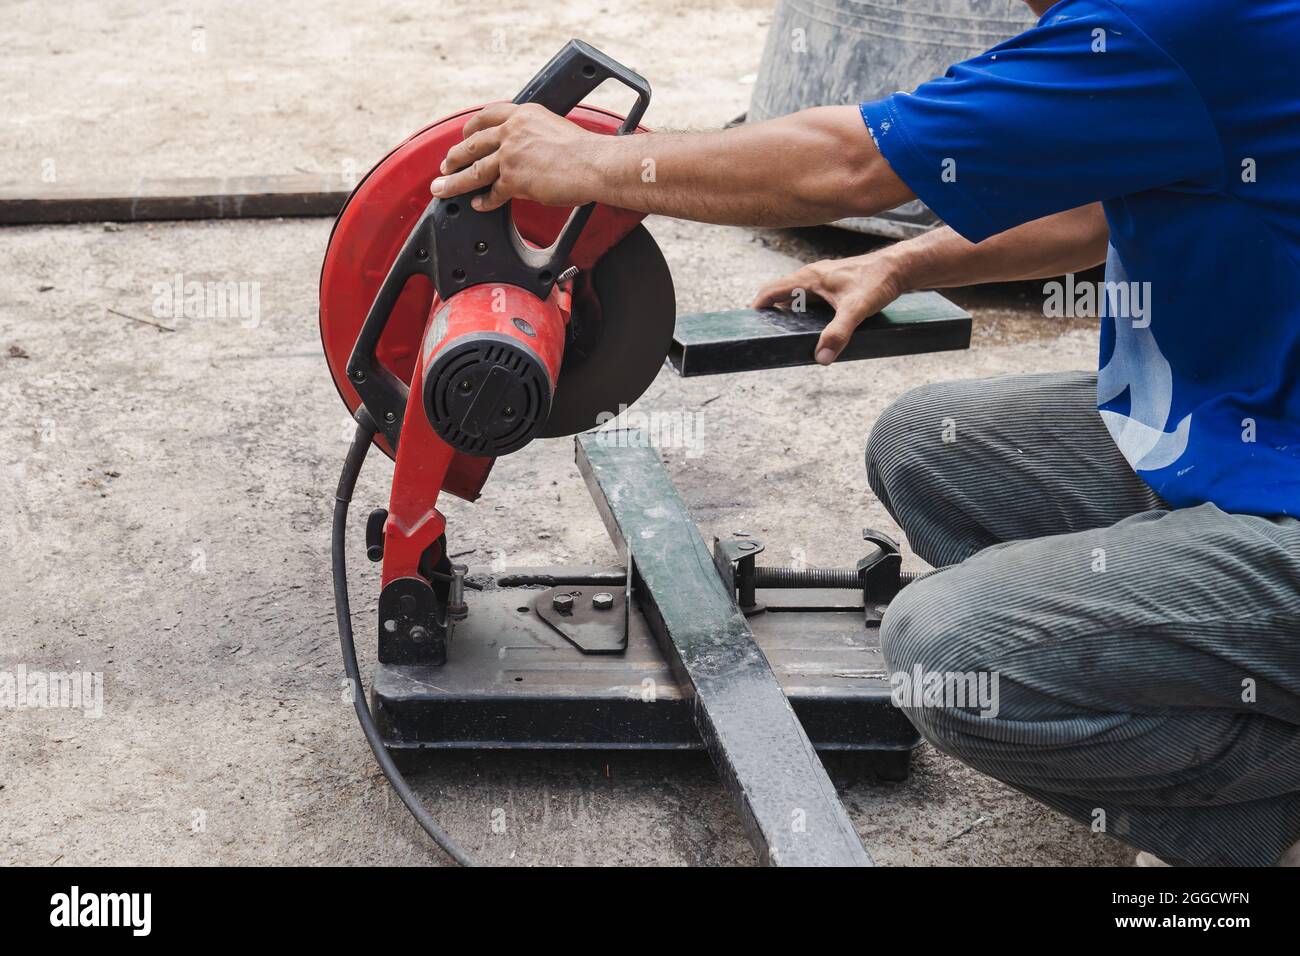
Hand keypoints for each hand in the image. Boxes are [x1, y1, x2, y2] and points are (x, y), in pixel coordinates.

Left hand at [430, 103, 605, 210]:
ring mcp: (511, 155)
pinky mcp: (514, 178)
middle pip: (472, 144)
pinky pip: (493, 192)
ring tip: (442, 188)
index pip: (487, 116)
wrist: (594, 163)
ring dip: (455, 181)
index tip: (463, 137)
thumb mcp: (554, 127)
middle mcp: (512, 131)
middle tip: (444, 166)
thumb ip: (534, 134)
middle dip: (453, 157)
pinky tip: (478, 204)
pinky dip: (484, 201)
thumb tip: (528, 151)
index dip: (470, 129)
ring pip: (474, 169)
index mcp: (523, 115)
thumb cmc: (585, 151)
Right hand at [752, 251, 908, 363]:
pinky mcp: (833, 285)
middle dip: (771, 312)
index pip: (771, 290)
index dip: (758, 306)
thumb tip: (821, 357)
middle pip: (780, 294)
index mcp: (809, 278)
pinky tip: (812, 326)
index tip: (749, 323)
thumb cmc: (877, 281)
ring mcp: (822, 280)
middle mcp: (812, 276)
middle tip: (766, 334)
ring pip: (796, 297)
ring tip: (785, 333)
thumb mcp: (856, 310)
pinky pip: (809, 298)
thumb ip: (838, 334)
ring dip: (788, 312)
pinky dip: (803, 311)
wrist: (899, 268)